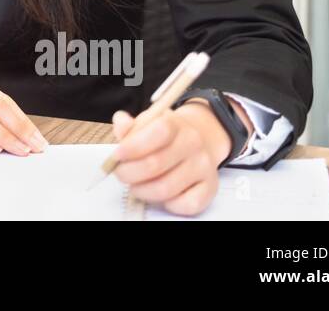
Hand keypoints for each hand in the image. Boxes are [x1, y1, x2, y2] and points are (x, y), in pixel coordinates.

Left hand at [110, 101, 233, 215]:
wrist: (197, 142)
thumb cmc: (163, 137)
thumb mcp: (145, 124)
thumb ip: (128, 126)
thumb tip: (121, 123)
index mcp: (175, 124)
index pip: (158, 132)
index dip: (133, 146)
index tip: (118, 155)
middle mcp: (193, 144)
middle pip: (155, 164)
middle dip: (129, 173)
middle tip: (121, 173)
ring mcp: (204, 167)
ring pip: (166, 189)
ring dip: (142, 190)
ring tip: (136, 185)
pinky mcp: (210, 188)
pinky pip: (187, 204)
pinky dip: (168, 204)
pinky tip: (159, 194)